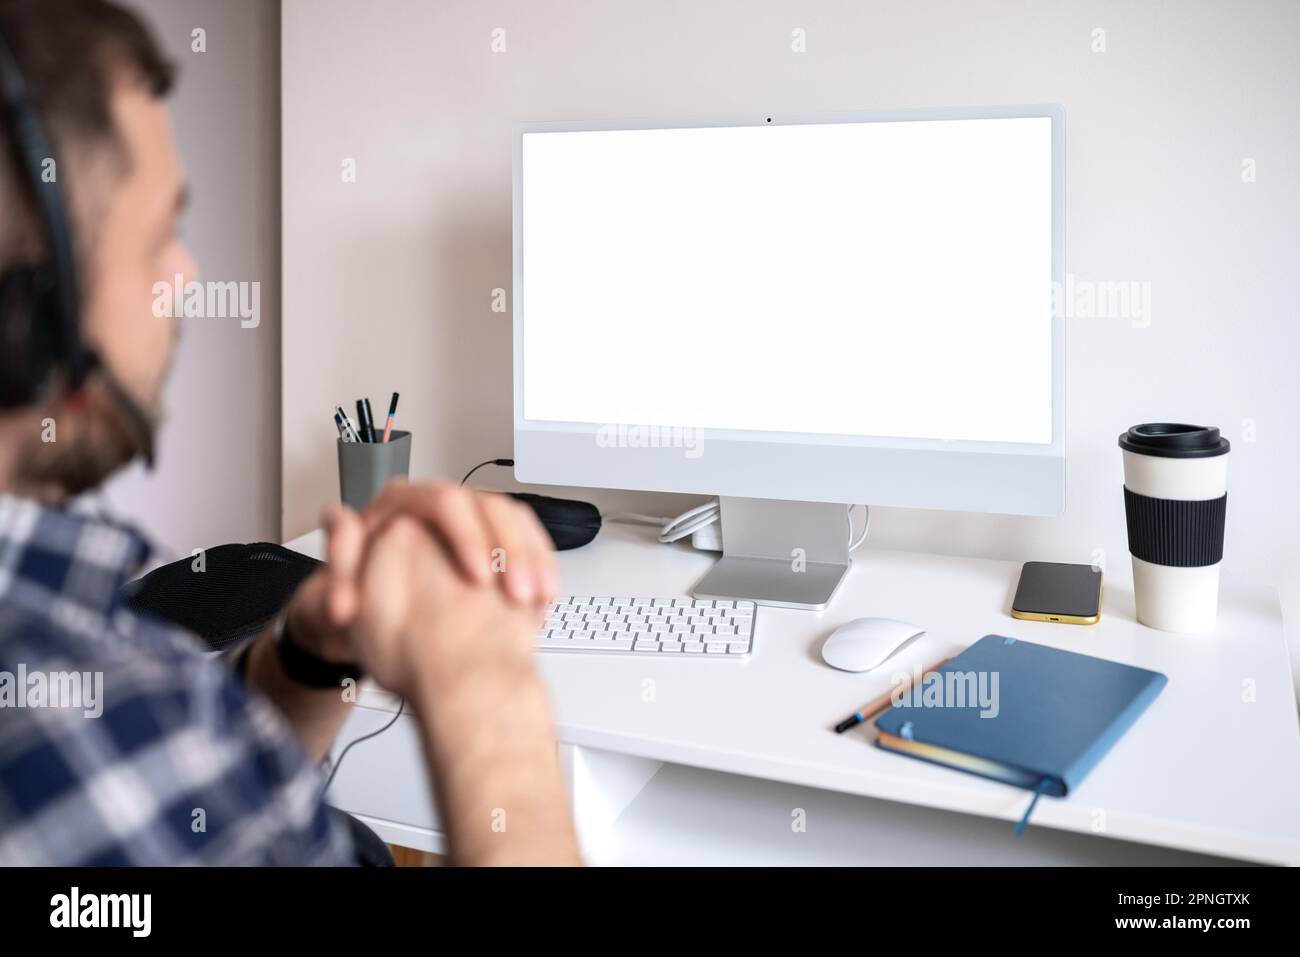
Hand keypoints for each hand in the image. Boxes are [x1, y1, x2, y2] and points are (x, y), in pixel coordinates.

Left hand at [284, 480, 557, 668]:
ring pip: (515, 523)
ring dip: (532, 561)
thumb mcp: (333, 587)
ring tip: (536, 602)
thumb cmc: (353, 603)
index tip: (477, 578)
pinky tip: (543, 602)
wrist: (367, 627)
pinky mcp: (491, 543)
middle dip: (511, 551)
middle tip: (517, 596)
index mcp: (403, 504)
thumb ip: (337, 556)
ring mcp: (469, 523)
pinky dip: (540, 571)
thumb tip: (339, 521)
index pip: (443, 501)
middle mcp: (439, 507)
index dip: (466, 536)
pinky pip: (527, 544)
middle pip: (490, 507)